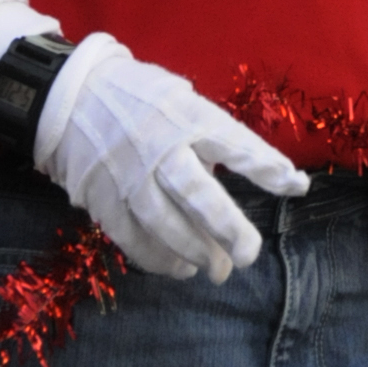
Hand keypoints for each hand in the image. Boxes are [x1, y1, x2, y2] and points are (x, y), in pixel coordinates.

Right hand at [34, 35, 309, 282]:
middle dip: (227, 227)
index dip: (266, 165)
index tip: (296, 186)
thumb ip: (207, 133)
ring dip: (195, 252)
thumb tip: (243, 168)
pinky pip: (133, 238)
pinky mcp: (103, 200)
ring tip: (217, 269)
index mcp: (186, 115)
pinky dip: (158, 258)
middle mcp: (160, 147)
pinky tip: (178, 269)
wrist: (71, 97)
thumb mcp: (180, 99)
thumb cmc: (140, 97)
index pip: (234, 143)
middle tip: (247, 254)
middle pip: (198, 194)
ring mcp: (129, 177)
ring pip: (166, 224)